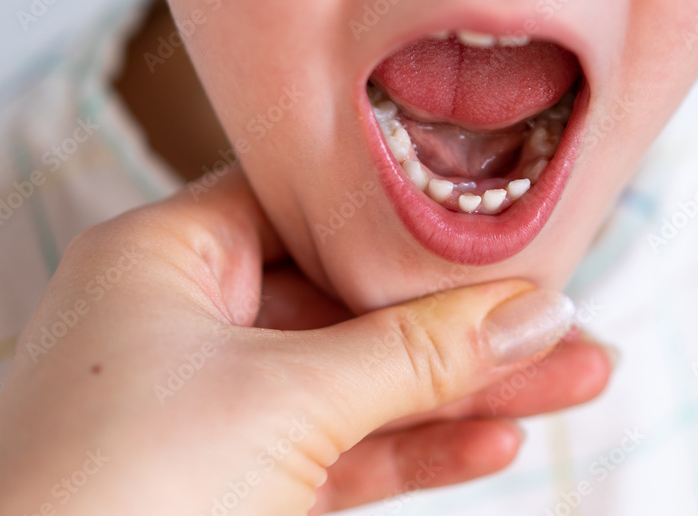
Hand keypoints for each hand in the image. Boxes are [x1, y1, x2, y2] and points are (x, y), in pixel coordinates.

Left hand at [0, 168, 610, 514]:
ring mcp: (213, 409)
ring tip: (575, 379)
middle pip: (355, 305)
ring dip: (465, 393)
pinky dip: (418, 450)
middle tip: (567, 324)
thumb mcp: (288, 400)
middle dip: (467, 325)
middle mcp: (185, 324)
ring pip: (362, 384)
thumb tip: (537, 313)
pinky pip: (344, 451)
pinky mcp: (239, 483)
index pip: (309, 210)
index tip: (503, 231)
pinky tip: (497, 441)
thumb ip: (420, 354)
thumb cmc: (123, 492)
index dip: (409, 221)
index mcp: (163, 261)